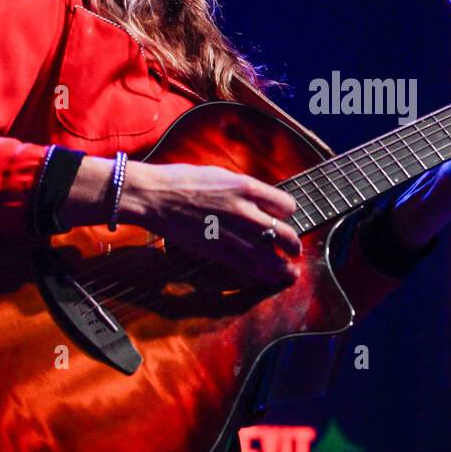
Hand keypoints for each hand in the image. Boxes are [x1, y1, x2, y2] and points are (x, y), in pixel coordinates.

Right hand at [118, 162, 300, 286]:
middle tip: (294, 249)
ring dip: (282, 267)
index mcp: (247, 187)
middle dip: (293, 244)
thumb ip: (244, 189)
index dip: (287, 212)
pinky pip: (246, 267)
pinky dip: (260, 274)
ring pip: (269, 257)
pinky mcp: (216, 250)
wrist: (155, 196)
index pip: (286, 205)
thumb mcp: (222, 174)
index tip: (284, 217)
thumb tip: (259, 200)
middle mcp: (245, 211)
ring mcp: (231, 234)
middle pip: (285, 234)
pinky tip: (268, 277)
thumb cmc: (184, 179)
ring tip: (290, 272)